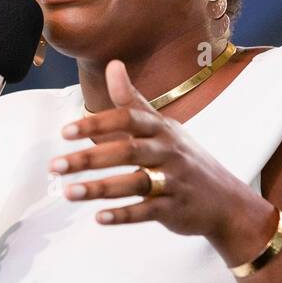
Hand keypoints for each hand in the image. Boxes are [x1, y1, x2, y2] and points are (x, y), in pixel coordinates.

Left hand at [48, 59, 276, 257]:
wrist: (226, 200)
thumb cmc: (184, 159)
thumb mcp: (162, 126)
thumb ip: (132, 101)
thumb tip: (113, 64)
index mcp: (161, 129)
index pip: (128, 119)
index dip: (97, 124)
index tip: (65, 132)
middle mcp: (168, 152)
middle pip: (127, 151)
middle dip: (88, 158)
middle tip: (55, 166)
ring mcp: (174, 181)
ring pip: (134, 183)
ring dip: (99, 188)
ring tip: (68, 193)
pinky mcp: (175, 208)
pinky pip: (147, 211)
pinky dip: (123, 215)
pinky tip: (99, 217)